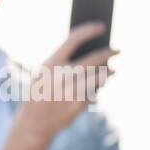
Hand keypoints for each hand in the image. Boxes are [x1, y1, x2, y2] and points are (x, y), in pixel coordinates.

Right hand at [3, 22, 117, 149]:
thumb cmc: (40, 93)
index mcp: (50, 64)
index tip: (102, 26)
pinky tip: (98, 87)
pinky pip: (95, 92)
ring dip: (108, 71)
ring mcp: (71, 91)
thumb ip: (63, 63)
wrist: (33, 123)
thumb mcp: (44, 75)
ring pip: (100, 76)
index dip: (89, 30)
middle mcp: (61, 76)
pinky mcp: (78, 105)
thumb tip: (93, 52)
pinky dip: (98, 88)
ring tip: (112, 70)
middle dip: (109, 52)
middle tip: (117, 49)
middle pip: (94, 58)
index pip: (73, 39)